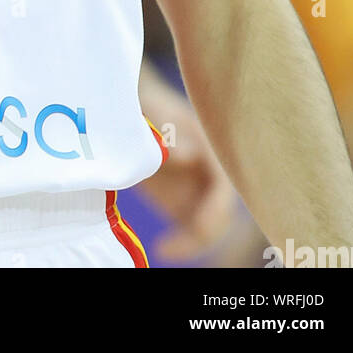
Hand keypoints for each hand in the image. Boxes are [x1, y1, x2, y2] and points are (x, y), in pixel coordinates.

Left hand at [138, 71, 237, 260]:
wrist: (128, 105)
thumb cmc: (146, 103)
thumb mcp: (157, 113)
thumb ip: (172, 133)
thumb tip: (188, 158)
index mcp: (211, 147)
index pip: (225, 185)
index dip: (217, 209)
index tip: (200, 226)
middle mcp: (209, 170)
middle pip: (223, 210)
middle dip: (208, 232)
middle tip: (175, 246)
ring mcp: (197, 188)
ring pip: (210, 224)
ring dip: (195, 241)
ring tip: (164, 249)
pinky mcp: (181, 200)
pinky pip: (191, 228)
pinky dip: (183, 243)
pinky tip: (162, 248)